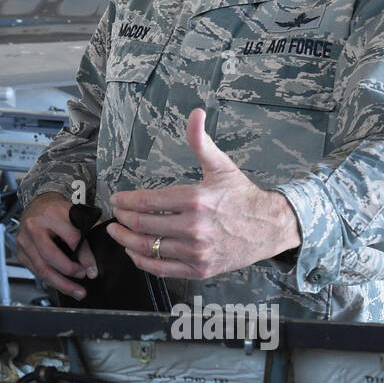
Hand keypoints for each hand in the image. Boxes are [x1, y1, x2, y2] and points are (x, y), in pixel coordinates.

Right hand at [16, 191, 97, 299]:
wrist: (35, 205)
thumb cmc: (54, 209)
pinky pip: (36, 272)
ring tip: (75, 291)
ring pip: (42, 268)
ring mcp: (25, 241)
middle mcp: (35, 227)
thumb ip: (87, 228)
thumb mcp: (73, 212)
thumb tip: (99, 251)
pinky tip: (61, 284)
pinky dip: (51, 281)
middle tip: (83, 278)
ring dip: (61, 284)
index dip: (84, 256)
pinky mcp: (21, 253)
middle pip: (51, 256)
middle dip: (69, 271)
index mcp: (51, 214)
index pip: (71, 238)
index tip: (92, 269)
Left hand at [107, 108, 300, 279]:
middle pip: (142, 225)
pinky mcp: (199, 268)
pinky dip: (142, 261)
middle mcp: (194, 228)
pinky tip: (134, 252)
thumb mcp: (221, 166)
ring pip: (148, 248)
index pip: (146, 202)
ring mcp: (196, 251)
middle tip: (114, 215)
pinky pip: (161, 268)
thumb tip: (195, 114)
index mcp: (195, 200)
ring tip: (117, 232)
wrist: (269, 226)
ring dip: (126, 241)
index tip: (116, 199)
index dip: (125, 201)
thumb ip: (201, 141)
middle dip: (122, 218)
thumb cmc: (242, 196)